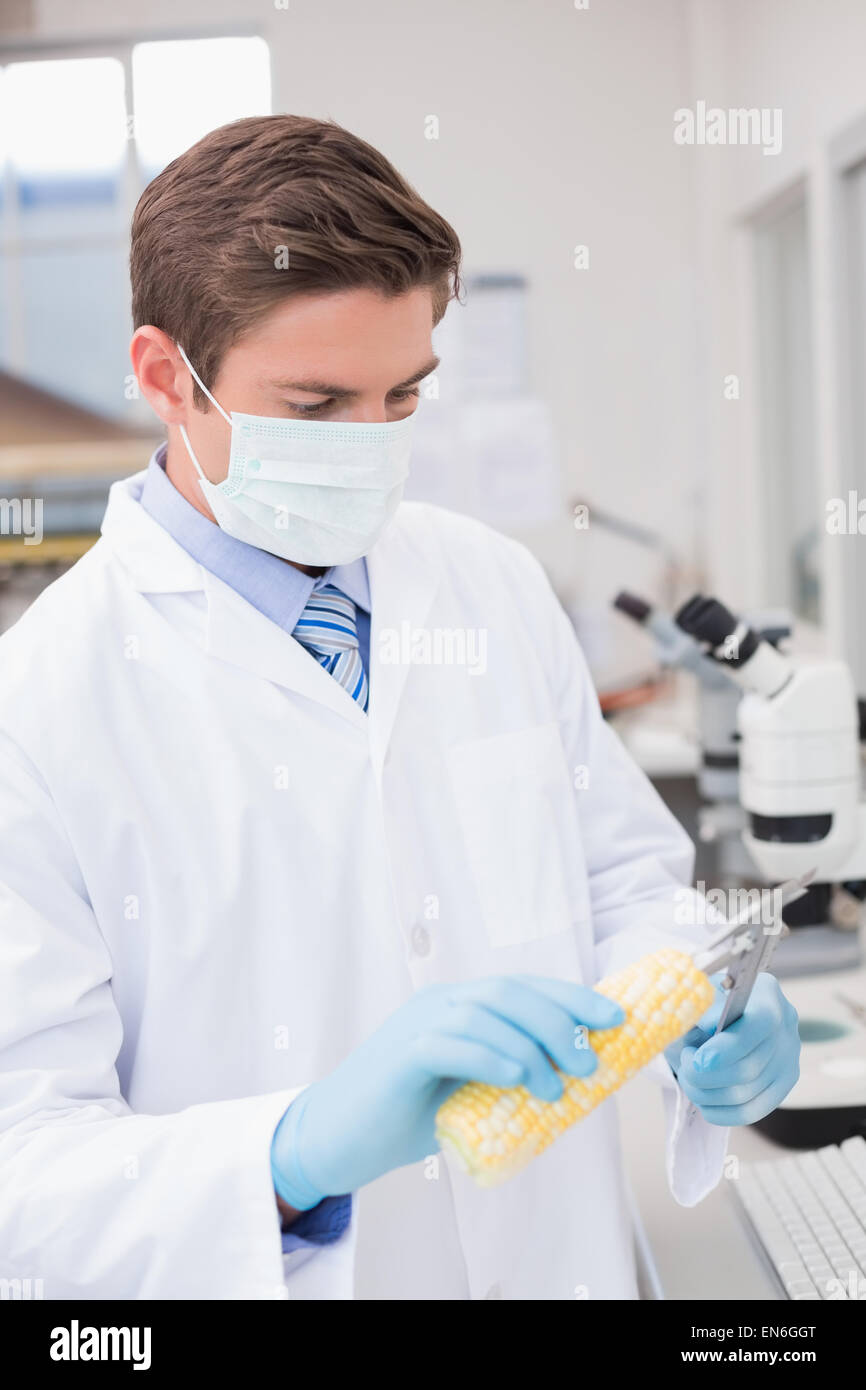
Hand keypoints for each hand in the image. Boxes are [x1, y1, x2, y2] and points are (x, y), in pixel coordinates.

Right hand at [270, 977, 624, 1207]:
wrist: (332, 1139)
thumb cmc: (400, 1117)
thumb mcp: (464, 1092)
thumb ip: (502, 1079)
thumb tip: (569, 1085)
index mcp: (455, 1005)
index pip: (521, 987)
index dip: (570, 996)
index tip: (614, 1017)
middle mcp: (437, 1003)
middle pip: (509, 993)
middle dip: (558, 1020)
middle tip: (589, 1061)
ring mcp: (415, 1024)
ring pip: (484, 1014)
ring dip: (530, 1047)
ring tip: (556, 1087)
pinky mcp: (400, 1057)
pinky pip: (450, 1044)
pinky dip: (490, 1057)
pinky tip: (516, 1079)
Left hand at [665, 971, 799, 1125]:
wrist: (718, 1015)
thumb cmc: (705, 1004)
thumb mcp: (699, 996)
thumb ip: (702, 1007)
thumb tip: (707, 1023)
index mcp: (767, 995)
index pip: (758, 1024)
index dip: (727, 1048)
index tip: (698, 1061)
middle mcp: (786, 1027)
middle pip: (749, 1068)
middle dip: (705, 1075)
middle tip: (684, 1062)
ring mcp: (788, 1059)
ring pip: (745, 1094)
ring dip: (706, 1092)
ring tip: (689, 1076)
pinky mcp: (782, 1085)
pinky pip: (751, 1111)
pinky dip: (719, 1111)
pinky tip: (701, 1099)